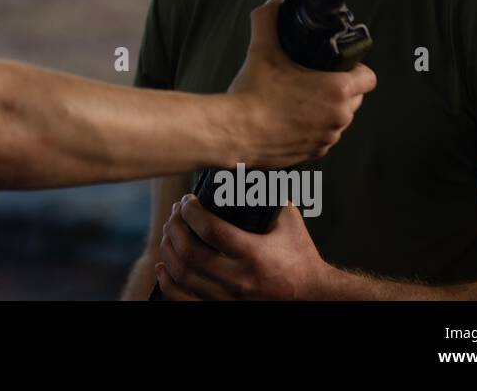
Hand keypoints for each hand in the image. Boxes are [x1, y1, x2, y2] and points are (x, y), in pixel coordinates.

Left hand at [153, 195, 330, 299]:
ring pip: (183, 276)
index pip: (210, 230)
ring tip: (169, 232)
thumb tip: (246, 168)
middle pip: (190, 253)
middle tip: (175, 213)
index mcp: (255, 254)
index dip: (191, 211)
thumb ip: (268, 196)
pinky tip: (164, 266)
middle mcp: (239, 279)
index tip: (187, 200)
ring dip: (169, 249)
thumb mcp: (290, 221)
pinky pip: (184, 300)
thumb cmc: (300, 256)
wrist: (312, 296)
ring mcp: (229, 298)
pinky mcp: (223, 308)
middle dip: (174, 227)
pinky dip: (168, 283)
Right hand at [222, 0, 374, 167]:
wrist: (234, 132)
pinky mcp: (314, 154)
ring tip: (297, 102)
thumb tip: (274, 3)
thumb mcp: (262, 50)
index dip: (355, 69)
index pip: (368, 78)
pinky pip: (322, 138)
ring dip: (324, 111)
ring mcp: (327, 138)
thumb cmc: (252, 96)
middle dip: (337, 90)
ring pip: (337, 119)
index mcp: (337, 90)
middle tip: (311, 80)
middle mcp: (339, 116)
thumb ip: (268, 20)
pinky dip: (311, 130)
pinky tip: (288, 121)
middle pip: (354, 99)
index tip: (337, 66)